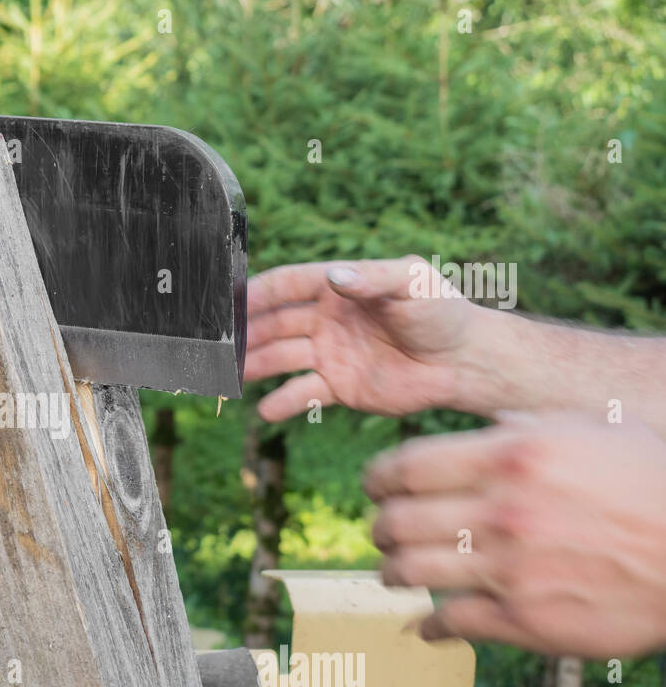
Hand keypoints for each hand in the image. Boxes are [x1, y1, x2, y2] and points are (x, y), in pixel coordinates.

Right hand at [245, 256, 484, 420]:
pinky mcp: (341, 387)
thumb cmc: (443, 312)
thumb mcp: (411, 284)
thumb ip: (373, 279)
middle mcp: (327, 320)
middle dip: (247, 332)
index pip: (287, 285)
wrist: (465, 362)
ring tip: (230, 376)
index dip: (258, 292)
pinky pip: (304, 394)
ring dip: (255, 365)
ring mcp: (331, 354)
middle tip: (220, 345)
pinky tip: (265, 410)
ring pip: (282, 358)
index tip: (232, 303)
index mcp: (339, 287)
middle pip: (275, 323)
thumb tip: (335, 275)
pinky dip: (284, 402)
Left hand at [366, 412, 665, 657]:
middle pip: (397, 521)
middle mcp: (502, 512)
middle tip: (384, 529)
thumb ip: (522, 429)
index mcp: (512, 457)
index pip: (406, 467)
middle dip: (381, 525)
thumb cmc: (650, 483)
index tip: (373, 486)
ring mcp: (510, 570)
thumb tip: (477, 434)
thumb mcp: (588, 430)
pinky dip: (430, 626)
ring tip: (395, 571)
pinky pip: (451, 624)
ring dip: (393, 572)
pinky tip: (427, 625)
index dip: (377, 478)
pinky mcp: (525, 620)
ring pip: (410, 572)